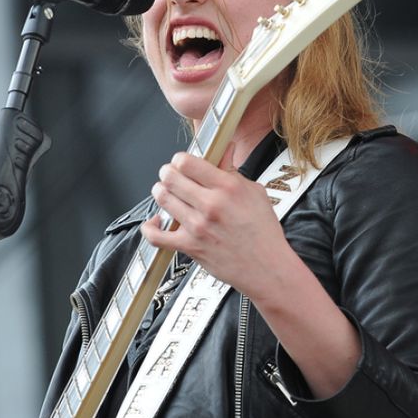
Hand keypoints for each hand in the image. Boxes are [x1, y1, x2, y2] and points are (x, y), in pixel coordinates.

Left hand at [140, 144, 300, 301]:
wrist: (267, 267)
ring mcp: (197, 226)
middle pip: (170, 177)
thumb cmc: (263, 232)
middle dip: (167, 172)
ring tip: (166, 192)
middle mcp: (210, 205)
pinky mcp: (190, 246)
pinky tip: (157, 221)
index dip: (180, 159)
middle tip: (171, 175)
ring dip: (161, 192)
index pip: (187, 162)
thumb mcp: (254, 192)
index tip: (182, 162)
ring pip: (162, 198)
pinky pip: (156, 236)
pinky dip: (150, 227)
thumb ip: (233, 170)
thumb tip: (224, 150)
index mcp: (227, 187)